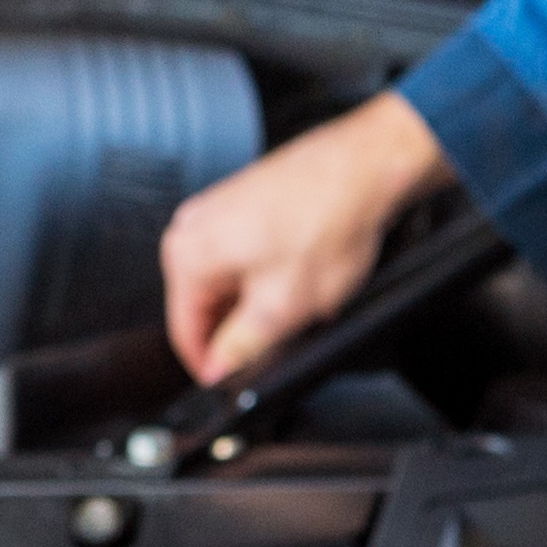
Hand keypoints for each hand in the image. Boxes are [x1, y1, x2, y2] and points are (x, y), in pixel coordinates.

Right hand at [159, 93, 454, 382]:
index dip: (211, 365)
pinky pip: (246, 256)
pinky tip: (305, 272)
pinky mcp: (245, 203)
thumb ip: (241, 346)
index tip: (234, 379)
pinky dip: (271, 273)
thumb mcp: (282, 306)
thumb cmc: (327, 217)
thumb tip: (217, 370)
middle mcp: (194, 226)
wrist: (363, 167)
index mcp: (188, 252)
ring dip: (261, 301)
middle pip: (205, 305)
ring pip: (229, 282)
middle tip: (284, 336)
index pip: (183, 330)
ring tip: (303, 298)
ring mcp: (219, 211)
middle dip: (244, 327)